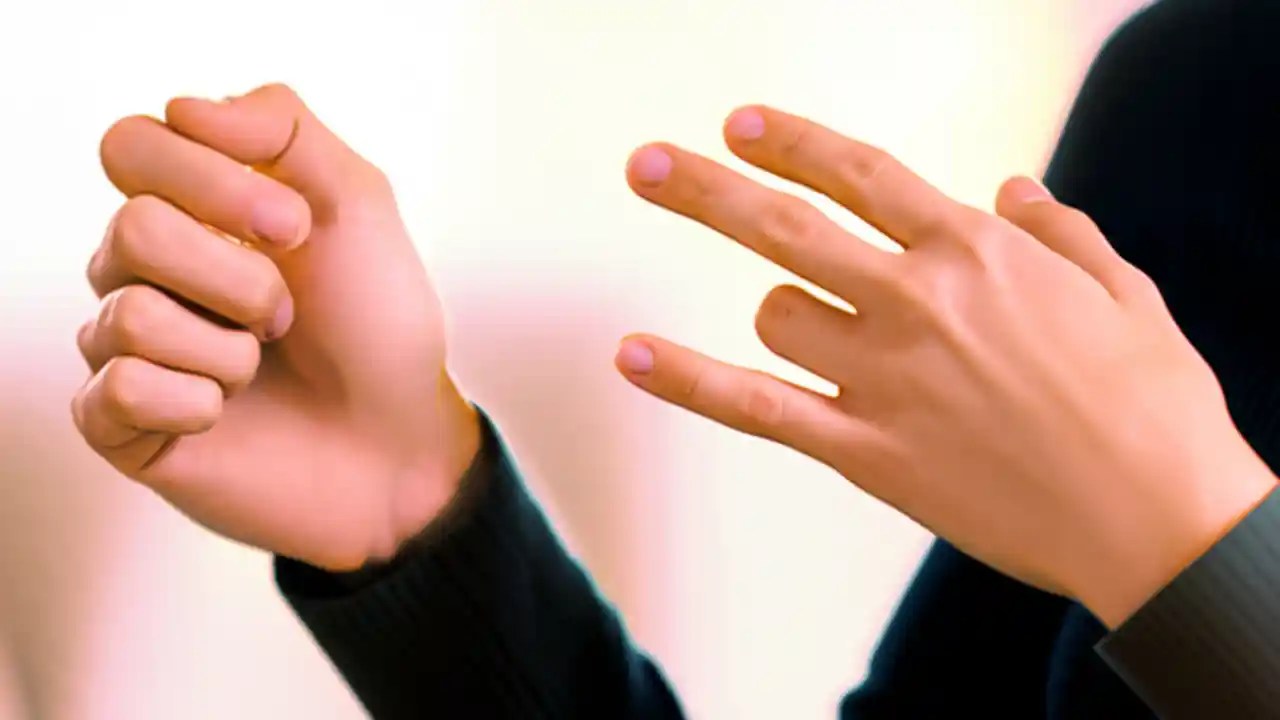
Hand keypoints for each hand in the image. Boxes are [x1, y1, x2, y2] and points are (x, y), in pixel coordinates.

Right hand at [73, 85, 479, 570]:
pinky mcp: (120, 425)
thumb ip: (283, 131)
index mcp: (188, 208)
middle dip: (241, 277)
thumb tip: (182, 108)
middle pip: (134, 229)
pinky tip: (224, 417)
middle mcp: (142, 270)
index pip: (131, 146)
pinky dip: (196, 404)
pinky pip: (118, 391)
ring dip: (230, 349)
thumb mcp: (358, 205)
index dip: (212, 181)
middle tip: (289, 317)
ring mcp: (125, 347)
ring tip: (262, 369)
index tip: (297, 227)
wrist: (399, 445)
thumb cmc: (379, 326)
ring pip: (129, 315)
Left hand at [618, 106, 1277, 626]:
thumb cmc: (1153, 402)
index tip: (739, 122)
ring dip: (783, 316)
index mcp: (976, 250)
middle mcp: (917, 300)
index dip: (794, 143)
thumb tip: (1013, 187)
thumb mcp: (1123, 292)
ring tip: (825, 337)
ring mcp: (885, 374)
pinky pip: (754, 406)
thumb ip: (1059, 232)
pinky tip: (629, 355)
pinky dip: (687, 379)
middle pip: (786, 225)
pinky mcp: (867, 449)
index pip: (861, 174)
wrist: (1159, 515)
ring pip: (779, 317)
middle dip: (708, 188)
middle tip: (646, 163)